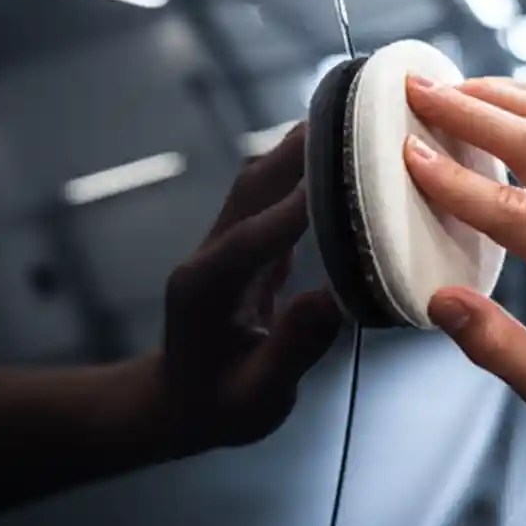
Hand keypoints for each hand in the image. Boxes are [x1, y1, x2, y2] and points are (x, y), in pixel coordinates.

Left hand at [158, 124, 341, 453]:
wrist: (176, 404)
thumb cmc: (215, 408)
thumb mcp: (256, 398)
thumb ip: (292, 349)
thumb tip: (336, 301)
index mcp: (207, 290)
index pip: (252, 239)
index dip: (293, 207)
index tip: (336, 175)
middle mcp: (210, 255)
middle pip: (251, 190)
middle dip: (297, 153)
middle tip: (349, 117)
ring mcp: (222, 246)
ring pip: (257, 184)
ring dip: (297, 151)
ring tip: (349, 118)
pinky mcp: (240, 246)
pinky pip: (269, 199)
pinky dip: (301, 174)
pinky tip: (337, 157)